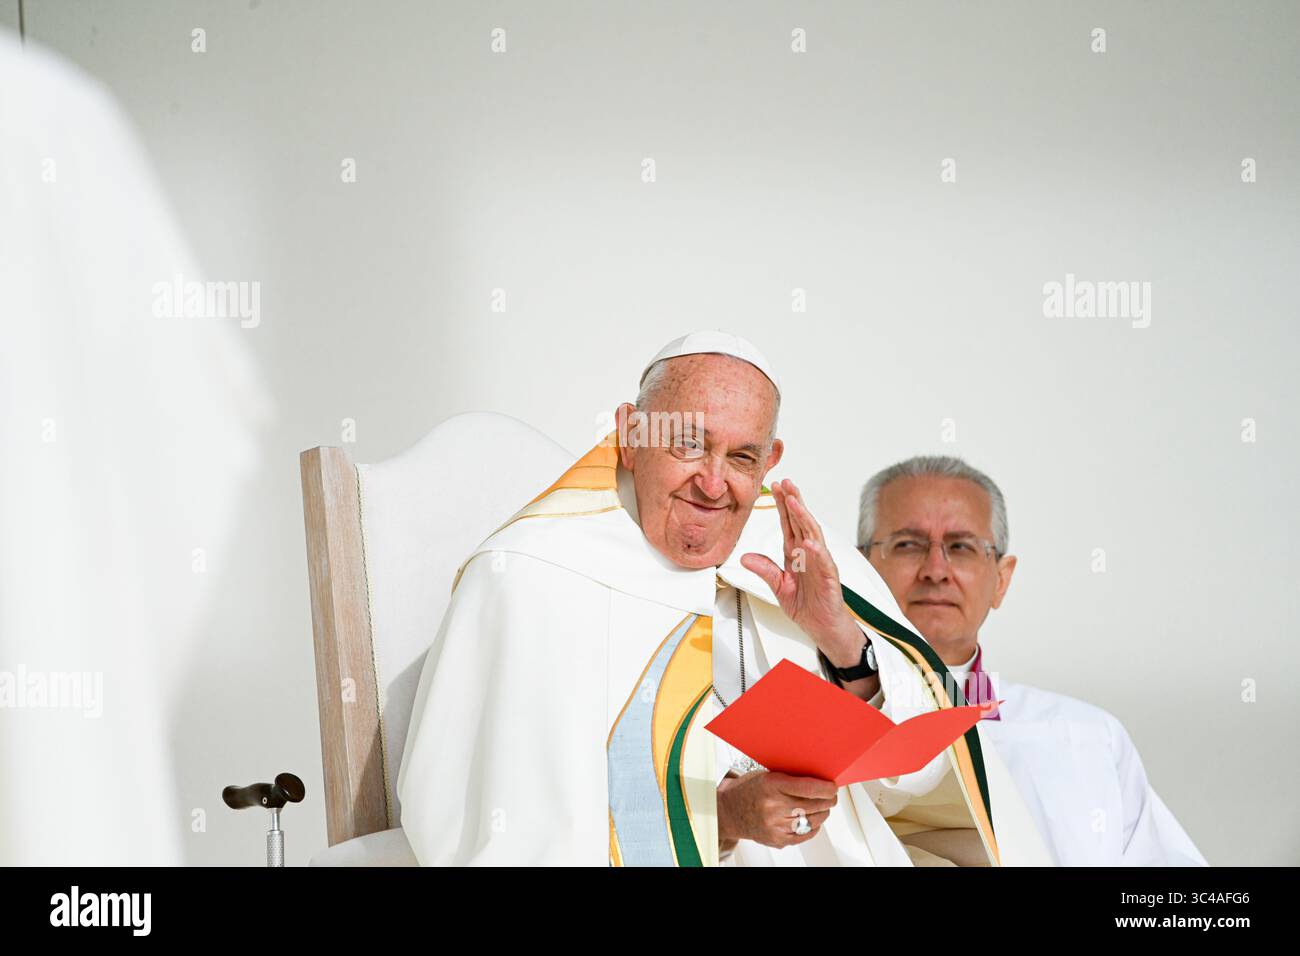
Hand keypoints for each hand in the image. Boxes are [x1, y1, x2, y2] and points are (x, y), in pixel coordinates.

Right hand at [717, 770, 837, 848]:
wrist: (729, 812)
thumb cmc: (749, 790)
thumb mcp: (767, 775)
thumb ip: (790, 778)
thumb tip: (820, 779)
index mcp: (771, 785)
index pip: (808, 788)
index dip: (826, 788)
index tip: (833, 786)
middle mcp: (773, 806)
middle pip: (813, 805)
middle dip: (828, 800)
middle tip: (832, 795)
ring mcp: (775, 825)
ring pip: (812, 821)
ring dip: (823, 813)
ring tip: (823, 806)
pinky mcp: (777, 840)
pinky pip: (804, 834)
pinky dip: (813, 826)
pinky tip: (813, 819)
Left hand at [740, 478, 864, 668]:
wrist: (823, 627)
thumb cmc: (807, 605)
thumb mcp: (778, 586)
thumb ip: (765, 570)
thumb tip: (745, 557)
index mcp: (796, 553)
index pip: (789, 523)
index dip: (783, 505)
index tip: (775, 487)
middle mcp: (809, 554)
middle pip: (801, 522)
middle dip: (794, 501)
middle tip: (786, 483)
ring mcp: (820, 563)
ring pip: (813, 535)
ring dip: (804, 517)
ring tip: (795, 501)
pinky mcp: (829, 578)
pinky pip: (823, 562)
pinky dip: (816, 551)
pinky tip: (809, 541)